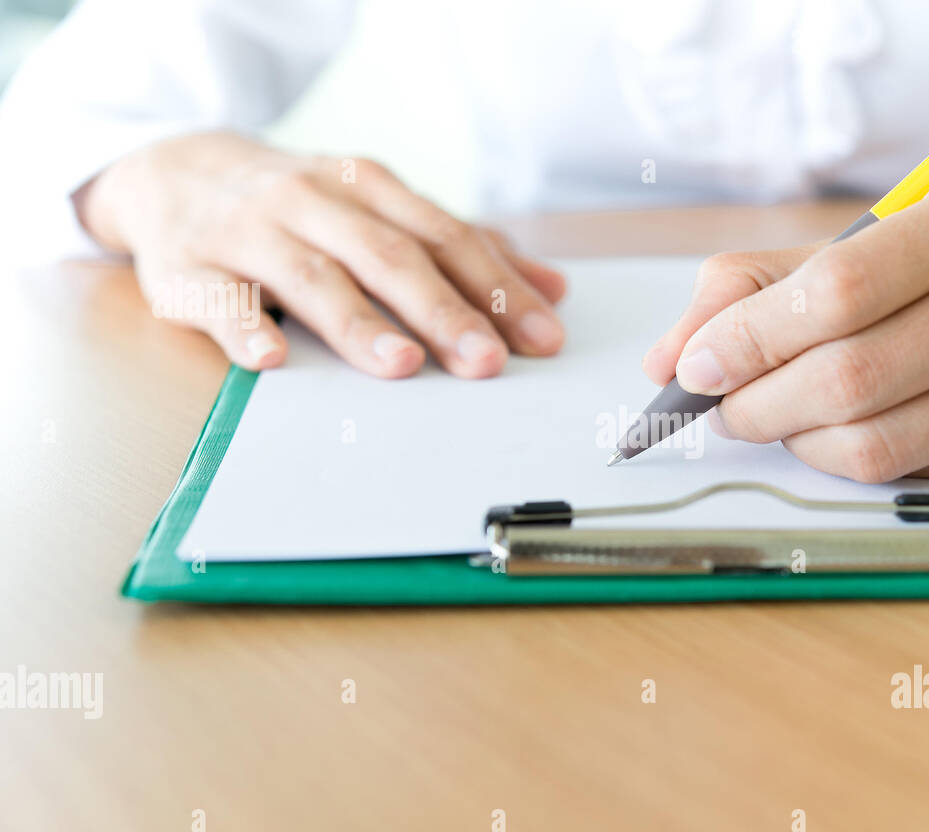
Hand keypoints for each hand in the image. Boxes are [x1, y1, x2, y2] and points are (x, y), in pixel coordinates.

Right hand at [77, 131, 565, 376]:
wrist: (176, 170)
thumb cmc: (303, 205)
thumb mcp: (383, 211)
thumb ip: (464, 250)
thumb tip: (552, 289)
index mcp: (370, 188)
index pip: (446, 238)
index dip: (497, 289)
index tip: (542, 337)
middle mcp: (315, 201)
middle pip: (389, 256)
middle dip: (442, 310)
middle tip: (486, 361)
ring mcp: (251, 230)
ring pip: (313, 276)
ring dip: (360, 322)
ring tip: (403, 365)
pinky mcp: (192, 265)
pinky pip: (219, 297)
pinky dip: (244, 326)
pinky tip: (272, 358)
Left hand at [644, 166, 928, 479]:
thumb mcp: (896, 230)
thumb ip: (772, 280)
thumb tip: (672, 355)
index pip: (840, 289)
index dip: (751, 338)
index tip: (698, 366)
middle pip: (854, 374)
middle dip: (761, 403)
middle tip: (725, 409)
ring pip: (886, 440)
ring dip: (802, 443)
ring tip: (776, 424)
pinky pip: (926, 467)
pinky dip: (859, 460)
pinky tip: (843, 437)